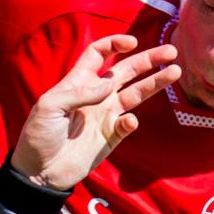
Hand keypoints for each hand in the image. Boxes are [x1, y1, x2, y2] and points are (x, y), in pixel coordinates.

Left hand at [10, 35, 180, 190]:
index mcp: (78, 82)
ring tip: (174, 71)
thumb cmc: (38, 135)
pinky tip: (128, 121)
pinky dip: (131, 122)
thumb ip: (77, 93)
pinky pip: (128, 125)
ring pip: (136, 93)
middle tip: (171, 51)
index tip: (132, 42)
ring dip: (155, 82)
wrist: (40, 171)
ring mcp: (106, 115)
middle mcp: (97, 95)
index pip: (99, 54)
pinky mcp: (112, 136)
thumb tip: (108, 85)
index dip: (114, 44)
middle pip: (127, 70)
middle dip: (148, 60)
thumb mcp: (48, 107)